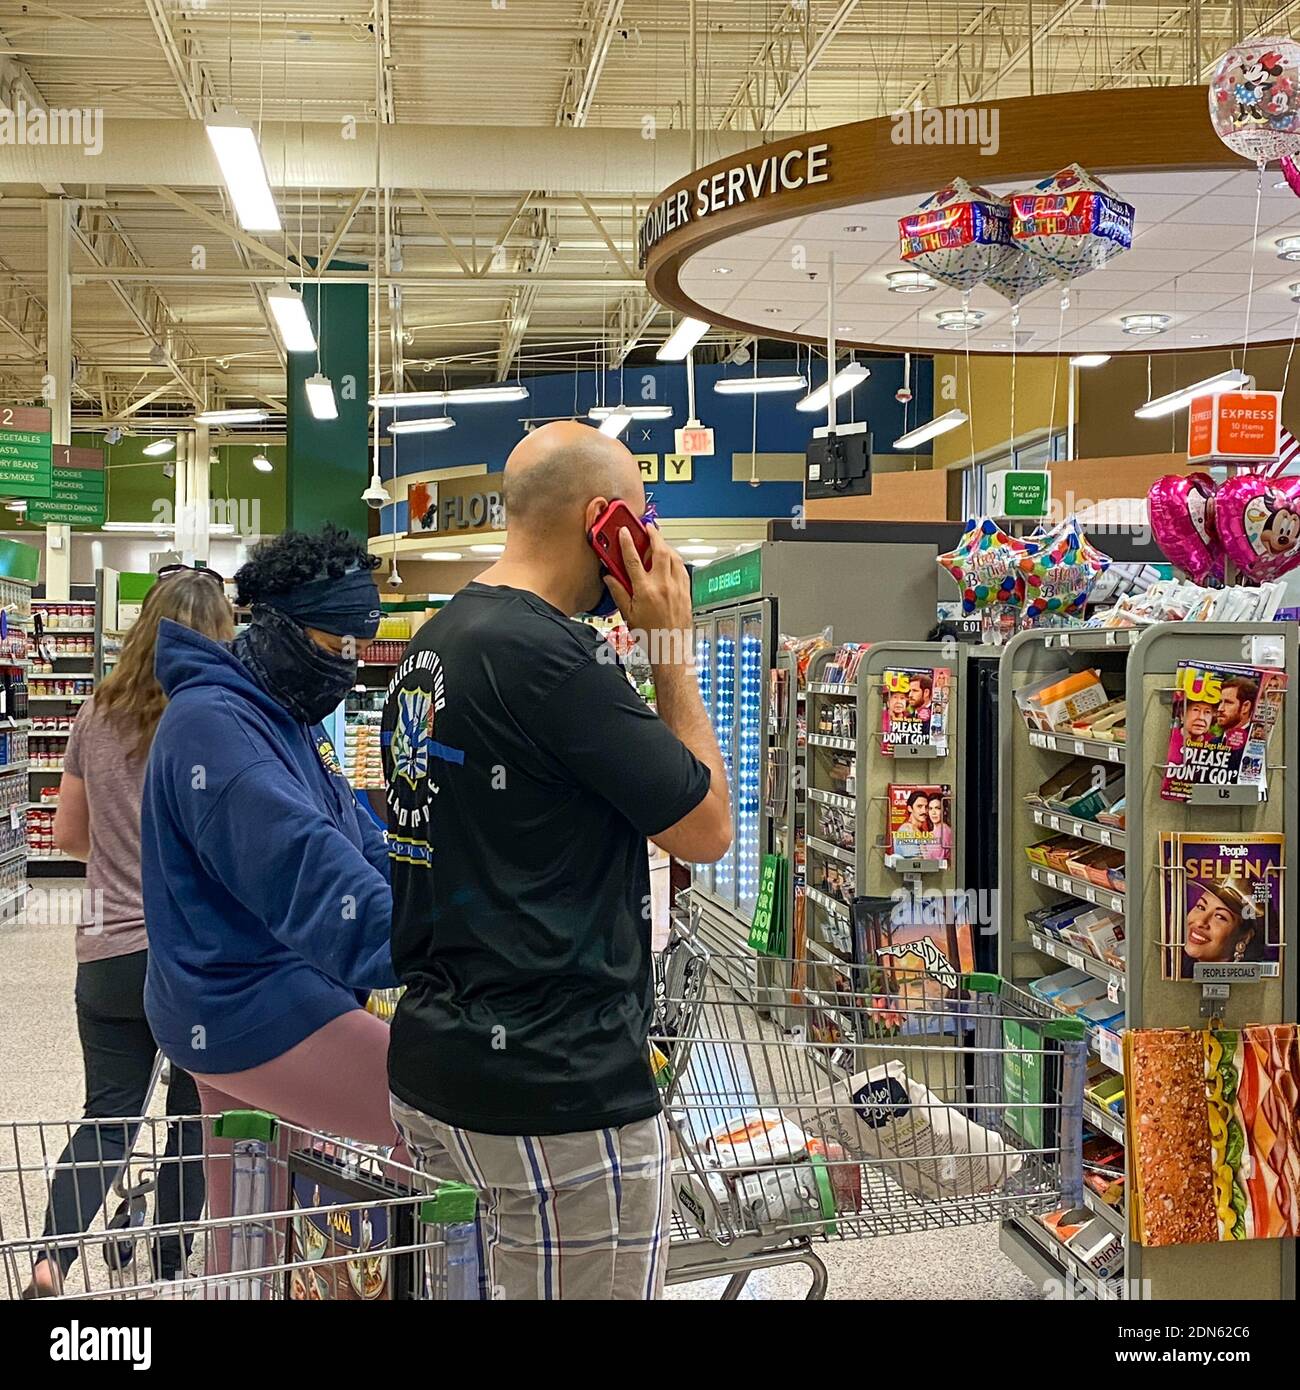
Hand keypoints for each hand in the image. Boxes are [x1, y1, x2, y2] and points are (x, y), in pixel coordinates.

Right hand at [605, 526, 692, 666]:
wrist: (670, 650)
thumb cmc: (650, 636)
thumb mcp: (627, 615)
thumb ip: (618, 592)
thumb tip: (609, 578)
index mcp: (645, 590)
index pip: (633, 559)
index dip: (627, 542)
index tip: (623, 531)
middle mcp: (663, 586)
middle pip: (660, 550)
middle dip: (653, 535)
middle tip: (648, 528)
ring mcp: (677, 588)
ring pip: (674, 557)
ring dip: (666, 546)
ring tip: (659, 541)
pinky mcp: (686, 593)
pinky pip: (682, 569)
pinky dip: (676, 560)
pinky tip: (671, 560)